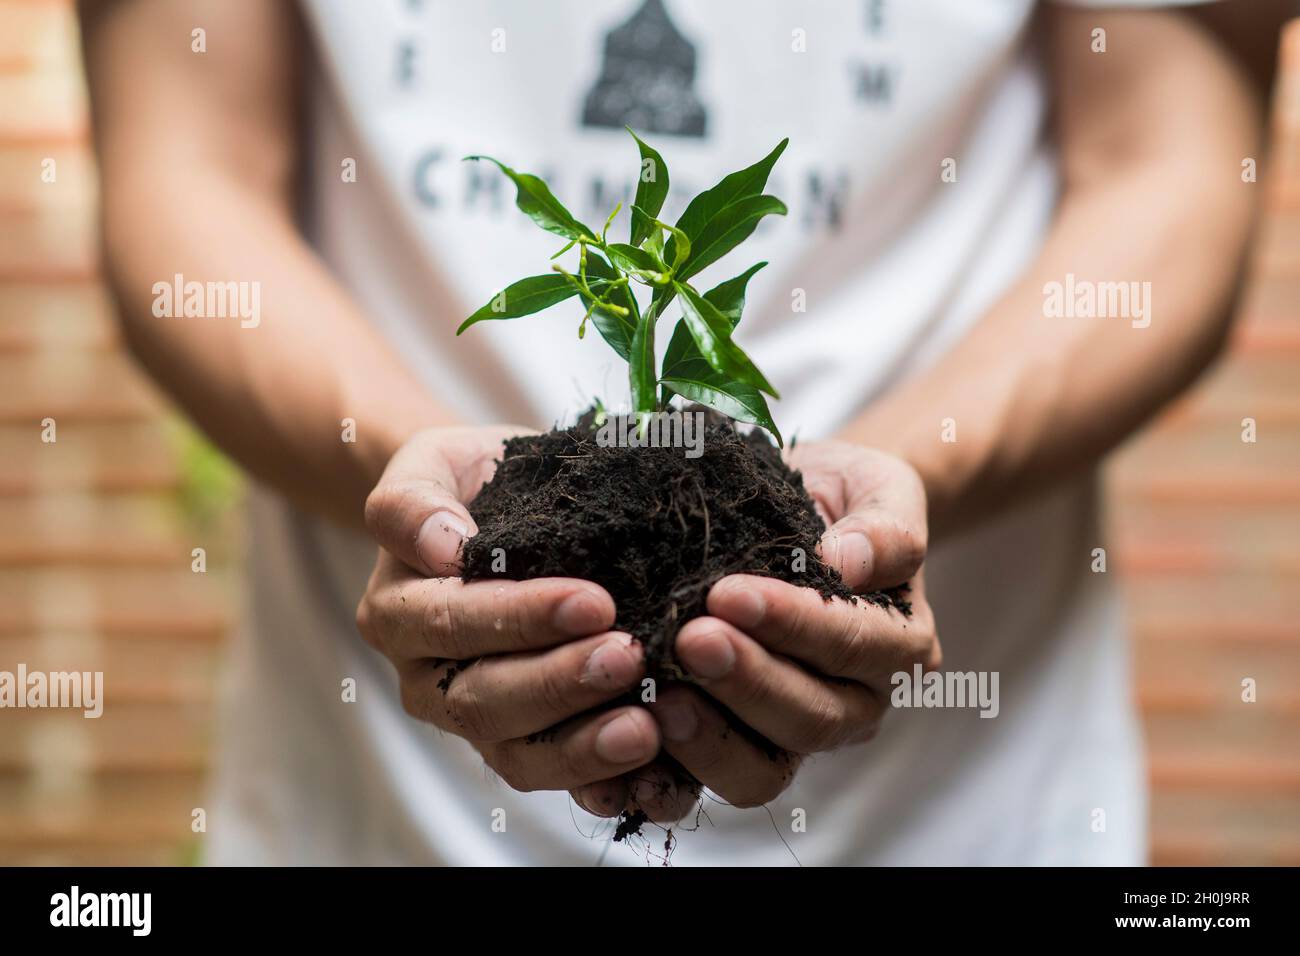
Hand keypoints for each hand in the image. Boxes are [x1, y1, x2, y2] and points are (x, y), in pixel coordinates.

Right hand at [356, 427, 661, 797]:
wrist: (496, 511)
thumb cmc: (471, 484)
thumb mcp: (431, 465)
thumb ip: (414, 502)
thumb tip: (442, 547)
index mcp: (398, 614)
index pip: (454, 622)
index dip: (521, 619)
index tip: (594, 601)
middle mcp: (427, 679)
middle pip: (485, 700)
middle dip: (560, 683)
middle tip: (629, 656)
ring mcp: (474, 720)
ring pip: (517, 754)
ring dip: (583, 746)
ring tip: (647, 726)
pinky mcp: (522, 746)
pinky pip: (556, 779)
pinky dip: (602, 783)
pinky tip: (652, 770)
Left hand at [572, 440, 939, 817]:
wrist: (806, 511)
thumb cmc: (841, 499)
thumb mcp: (877, 490)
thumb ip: (884, 528)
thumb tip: (852, 562)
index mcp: (898, 644)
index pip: (851, 645)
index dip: (792, 624)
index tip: (728, 593)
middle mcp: (856, 703)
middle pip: (811, 718)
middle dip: (747, 682)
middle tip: (688, 639)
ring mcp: (798, 736)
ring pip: (765, 769)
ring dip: (711, 738)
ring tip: (660, 698)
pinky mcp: (743, 751)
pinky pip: (713, 783)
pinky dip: (674, 775)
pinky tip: (635, 745)